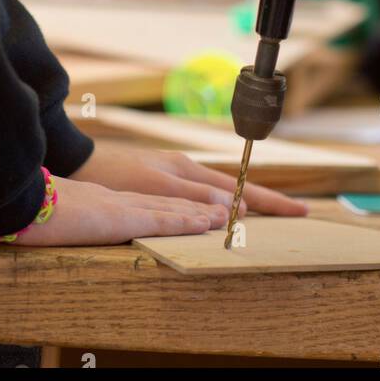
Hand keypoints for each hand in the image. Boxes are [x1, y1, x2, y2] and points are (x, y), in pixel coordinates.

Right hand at [10, 173, 228, 246]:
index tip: (204, 211)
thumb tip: (75, 219)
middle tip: (232, 210)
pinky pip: (159, 219)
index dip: (179, 206)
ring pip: (171, 207)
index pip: (150, 202)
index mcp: (106, 199)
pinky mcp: (118, 216)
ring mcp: (120, 204)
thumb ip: (76, 214)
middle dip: (201, 205)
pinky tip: (206, 223)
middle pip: (168, 201)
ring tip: (231, 216)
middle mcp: (119, 197)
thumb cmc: (31, 207)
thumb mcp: (59, 213)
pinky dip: (185, 220)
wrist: (15, 199)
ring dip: (202, 213)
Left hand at [71, 144, 307, 217]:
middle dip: (266, 201)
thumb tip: (235, 207)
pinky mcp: (160, 180)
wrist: (79, 164)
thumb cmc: (113, 177)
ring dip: (245, 203)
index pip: (241, 189)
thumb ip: (193, 199)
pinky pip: (202, 195)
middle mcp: (185, 171)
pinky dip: (221, 204)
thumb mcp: (155, 189)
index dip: (271, 203)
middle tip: (295, 214)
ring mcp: (173, 174)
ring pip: (219, 192)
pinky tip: (220, 211)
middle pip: (236, 188)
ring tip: (267, 215)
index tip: (300, 211)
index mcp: (189, 171)